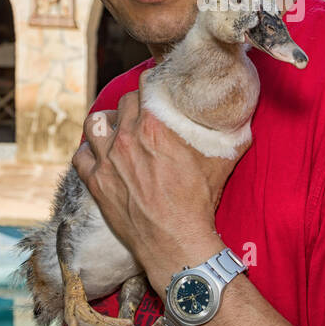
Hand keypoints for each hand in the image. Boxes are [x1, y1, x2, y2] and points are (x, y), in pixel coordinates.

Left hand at [71, 70, 248, 291]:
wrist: (175, 242)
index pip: (146, 85)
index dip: (152, 83)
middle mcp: (127, 137)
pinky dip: (88, 152)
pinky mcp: (96, 182)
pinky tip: (99, 155)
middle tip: (144, 112)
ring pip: (95, 123)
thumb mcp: (221, 161)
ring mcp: (107, 160)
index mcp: (155, 125)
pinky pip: (81, 155)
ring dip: (106, 123)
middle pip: (123, 102)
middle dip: (134, 104)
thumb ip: (232, 134)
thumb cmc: (199, 202)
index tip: (157, 87)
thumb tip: (243, 118)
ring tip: (116, 128)